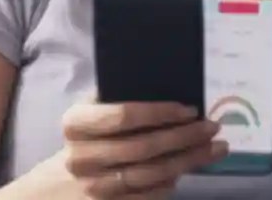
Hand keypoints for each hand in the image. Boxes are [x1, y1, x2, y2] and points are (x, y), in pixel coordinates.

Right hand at [19, 100, 226, 198]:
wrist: (56, 187)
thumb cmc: (87, 138)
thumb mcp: (91, 113)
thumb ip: (119, 98)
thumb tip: (173, 83)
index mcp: (76, 123)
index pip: (123, 116)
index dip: (160, 112)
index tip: (190, 108)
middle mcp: (81, 157)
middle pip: (143, 148)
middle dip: (184, 137)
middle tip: (213, 127)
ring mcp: (94, 187)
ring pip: (150, 175)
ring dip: (187, 161)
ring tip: (215, 148)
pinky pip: (147, 197)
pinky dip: (171, 183)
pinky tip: (189, 168)